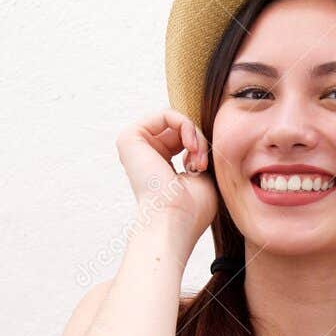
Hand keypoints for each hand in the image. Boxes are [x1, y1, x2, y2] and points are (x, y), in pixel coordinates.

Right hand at [114, 108, 218, 245]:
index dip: (201, 149)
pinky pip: (166, 114)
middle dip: (199, 142)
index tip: (205, 169)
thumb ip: (198, 153)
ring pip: (176, 121)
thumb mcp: (201, 176)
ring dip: (195, 136)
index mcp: (157, 165)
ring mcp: (135, 145)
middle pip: (180, 129)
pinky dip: (186, 125)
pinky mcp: (131, 137)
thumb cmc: (190, 210)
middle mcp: (144, 154)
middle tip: (203, 164)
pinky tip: (191, 146)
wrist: (174, 221)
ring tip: (198, 159)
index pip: (183, 139)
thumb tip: (200, 137)